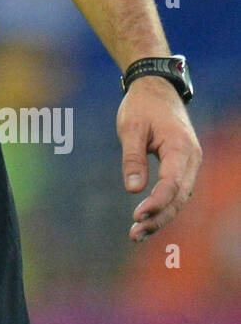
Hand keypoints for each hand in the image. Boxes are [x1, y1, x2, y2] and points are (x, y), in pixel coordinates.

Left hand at [116, 75, 201, 242]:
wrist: (156, 88)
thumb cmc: (142, 106)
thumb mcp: (131, 128)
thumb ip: (132, 158)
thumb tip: (133, 190)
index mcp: (181, 147)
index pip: (172, 183)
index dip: (156, 202)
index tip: (137, 216)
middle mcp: (191, 159)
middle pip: (179, 197)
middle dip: (158, 218)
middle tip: (134, 233)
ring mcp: (190, 164)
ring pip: (179, 199)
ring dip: (160, 217)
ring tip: (136, 234)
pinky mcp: (182, 167)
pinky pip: (175, 192)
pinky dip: (162, 207)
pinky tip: (145, 221)